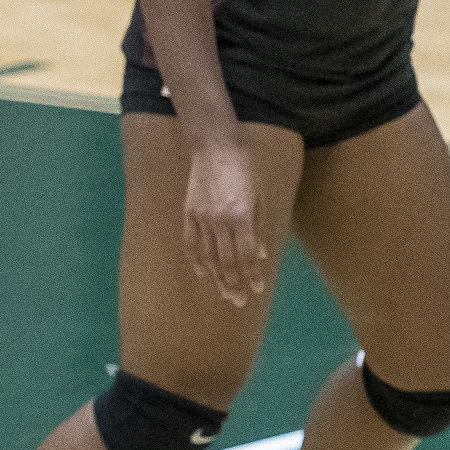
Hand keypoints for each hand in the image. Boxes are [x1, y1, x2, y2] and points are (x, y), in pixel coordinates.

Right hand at [181, 139, 267, 306]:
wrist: (215, 147)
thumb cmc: (245, 170)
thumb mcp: (261, 197)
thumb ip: (259, 227)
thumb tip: (260, 254)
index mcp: (241, 216)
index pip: (246, 255)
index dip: (252, 274)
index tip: (258, 289)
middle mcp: (219, 221)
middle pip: (226, 261)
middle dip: (234, 284)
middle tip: (239, 301)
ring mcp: (201, 218)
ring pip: (208, 256)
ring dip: (217, 278)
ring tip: (225, 294)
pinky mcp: (188, 213)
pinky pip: (190, 243)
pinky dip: (196, 261)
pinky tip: (203, 274)